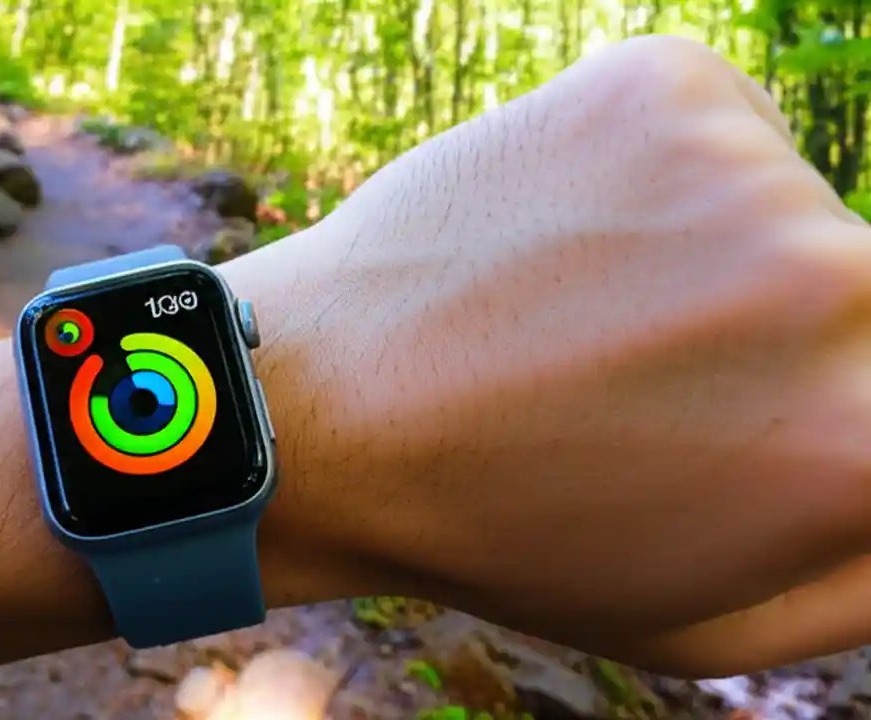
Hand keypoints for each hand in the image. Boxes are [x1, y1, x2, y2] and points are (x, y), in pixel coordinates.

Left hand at [229, 35, 870, 675]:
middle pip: (865, 291)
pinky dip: (663, 178)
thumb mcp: (709, 621)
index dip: (823, 399)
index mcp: (865, 447)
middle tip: (654, 371)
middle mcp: (834, 288)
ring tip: (582, 313)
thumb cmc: (508, 533)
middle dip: (782, 334)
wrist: (328, 409)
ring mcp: (744, 172)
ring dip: (715, 255)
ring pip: (787, 208)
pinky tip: (562, 240)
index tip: (735, 403)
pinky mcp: (662, 85)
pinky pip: (721, 131)